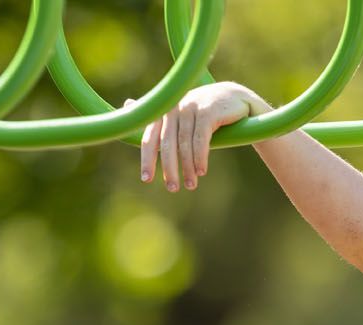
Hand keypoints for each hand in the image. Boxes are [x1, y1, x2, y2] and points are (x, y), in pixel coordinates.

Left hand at [129, 82, 269, 192]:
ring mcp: (191, 106)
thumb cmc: (204, 110)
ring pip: (184, 143)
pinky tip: (201, 171)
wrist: (236, 99)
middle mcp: (174, 106)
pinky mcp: (208, 110)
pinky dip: (200, 157)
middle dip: (169, 168)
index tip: (147, 179)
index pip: (150, 138)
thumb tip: (126, 103)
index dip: (147, 160)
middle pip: (167, 143)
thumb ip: (156, 116)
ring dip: (187, 167)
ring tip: (191, 184)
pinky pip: (200, 139)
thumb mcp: (179, 113)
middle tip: (172, 188)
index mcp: (164, 111)